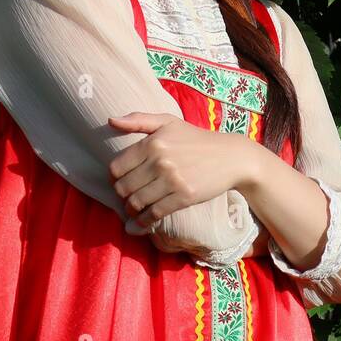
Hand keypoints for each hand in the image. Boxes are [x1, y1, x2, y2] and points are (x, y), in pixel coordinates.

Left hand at [107, 112, 251, 228]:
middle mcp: (160, 160)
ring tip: (134, 208)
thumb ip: (138, 120)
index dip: (116, 177)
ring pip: (136, 202)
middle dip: (122, 194)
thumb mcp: (168, 122)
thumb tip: (110, 121)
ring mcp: (172, 180)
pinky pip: (155, 213)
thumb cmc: (195, 139)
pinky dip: (145, 220)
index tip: (122, 179)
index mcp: (152, 142)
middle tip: (128, 195)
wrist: (230, 156)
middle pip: (123, 187)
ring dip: (132, 209)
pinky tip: (145, 219)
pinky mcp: (184, 197)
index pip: (116, 168)